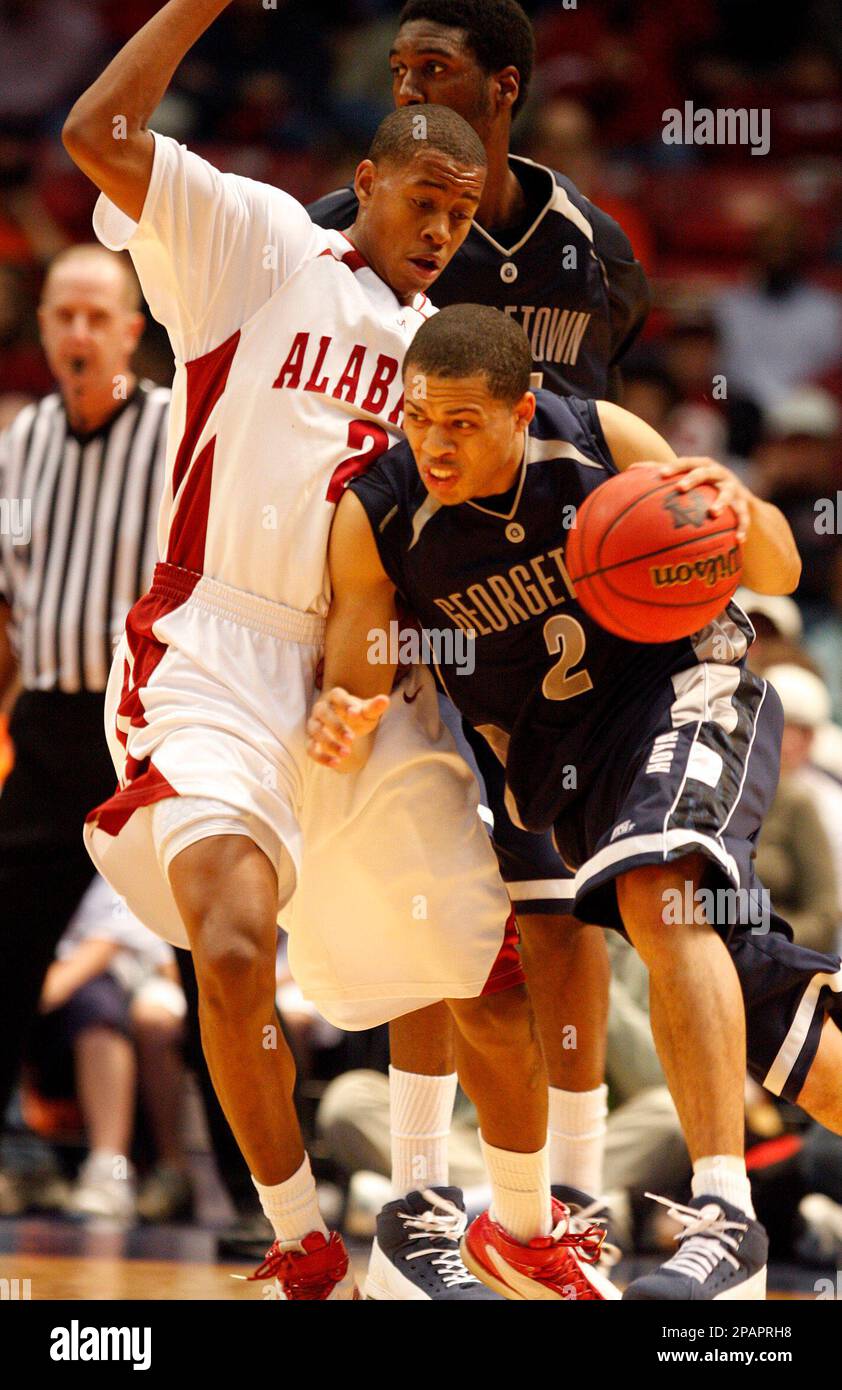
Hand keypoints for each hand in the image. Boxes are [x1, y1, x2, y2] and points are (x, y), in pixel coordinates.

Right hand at [306, 687, 389, 767]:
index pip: (337, 696)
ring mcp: (314, 724)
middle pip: (324, 714)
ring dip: (329, 743)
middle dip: (337, 726)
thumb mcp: (367, 712)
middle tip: (351, 739)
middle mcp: (321, 708)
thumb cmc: (357, 715)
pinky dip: (321, 757)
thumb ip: (374, 707)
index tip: (355, 713)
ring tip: (346, 753)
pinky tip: (336, 763)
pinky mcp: (311, 740)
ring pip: (316, 732)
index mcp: (335, 696)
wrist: (346, 724)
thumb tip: (384, 700)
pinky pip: (311, 748)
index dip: (345, 704)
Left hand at [631, 457, 751, 542]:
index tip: (661, 474)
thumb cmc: (703, 488)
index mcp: (701, 466)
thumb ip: (661, 474)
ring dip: (721, 501)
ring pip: (728, 492)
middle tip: (680, 488)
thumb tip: (629, 470)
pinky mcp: (744, 505)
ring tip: (713, 513)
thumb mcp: (686, 480)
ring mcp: (733, 488)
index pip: (686, 463)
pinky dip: (742, 528)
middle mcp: (718, 474)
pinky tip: (738, 541)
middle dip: (693, 478)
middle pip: (705, 472)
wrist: (740, 499)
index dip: (674, 467)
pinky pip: (744, 517)